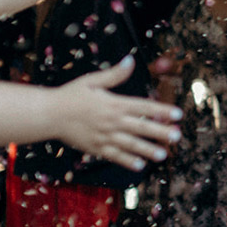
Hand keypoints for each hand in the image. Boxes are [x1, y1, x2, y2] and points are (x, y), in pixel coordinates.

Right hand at [55, 59, 181, 169]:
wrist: (47, 114)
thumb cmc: (70, 95)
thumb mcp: (92, 81)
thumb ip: (114, 74)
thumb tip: (131, 60)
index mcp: (114, 104)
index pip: (144, 107)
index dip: (162, 110)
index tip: (178, 114)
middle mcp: (111, 121)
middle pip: (141, 127)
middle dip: (161, 132)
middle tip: (177, 136)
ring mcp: (104, 136)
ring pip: (130, 144)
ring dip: (148, 150)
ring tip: (163, 155)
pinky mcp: (95, 148)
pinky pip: (114, 156)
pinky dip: (127, 161)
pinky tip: (140, 166)